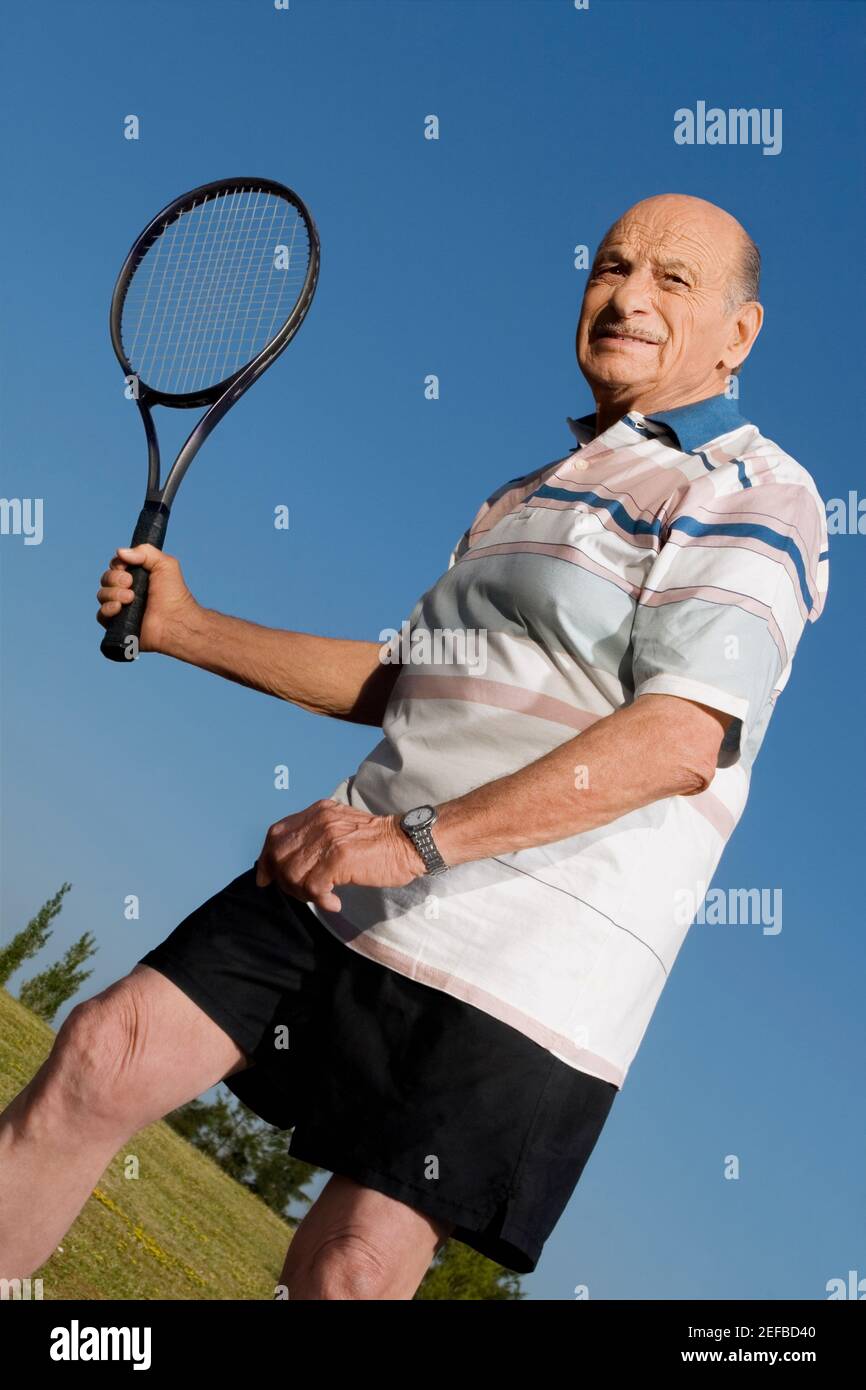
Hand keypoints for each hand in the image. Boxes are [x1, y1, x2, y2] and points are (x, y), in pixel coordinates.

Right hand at [96, 544, 197, 653]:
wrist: (174, 622)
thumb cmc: (174, 595)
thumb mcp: (165, 565)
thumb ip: (145, 552)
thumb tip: (120, 551)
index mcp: (138, 577)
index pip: (116, 566)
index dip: (118, 565)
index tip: (126, 568)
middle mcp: (128, 591)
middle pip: (106, 579)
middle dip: (115, 578)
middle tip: (130, 583)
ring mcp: (122, 608)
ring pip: (102, 595)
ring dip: (113, 593)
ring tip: (130, 598)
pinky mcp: (117, 625)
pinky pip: (101, 615)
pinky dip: (107, 609)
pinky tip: (118, 608)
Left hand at [255, 799, 425, 911]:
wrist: (409, 843)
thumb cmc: (377, 842)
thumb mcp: (341, 827)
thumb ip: (316, 836)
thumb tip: (286, 862)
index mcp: (318, 812)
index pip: (276, 833)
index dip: (266, 858)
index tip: (265, 877)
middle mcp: (319, 821)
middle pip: (279, 855)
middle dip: (283, 880)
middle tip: (302, 893)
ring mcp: (329, 838)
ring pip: (292, 874)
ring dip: (303, 894)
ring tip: (322, 898)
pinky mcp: (339, 858)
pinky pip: (313, 887)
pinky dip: (320, 901)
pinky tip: (334, 903)